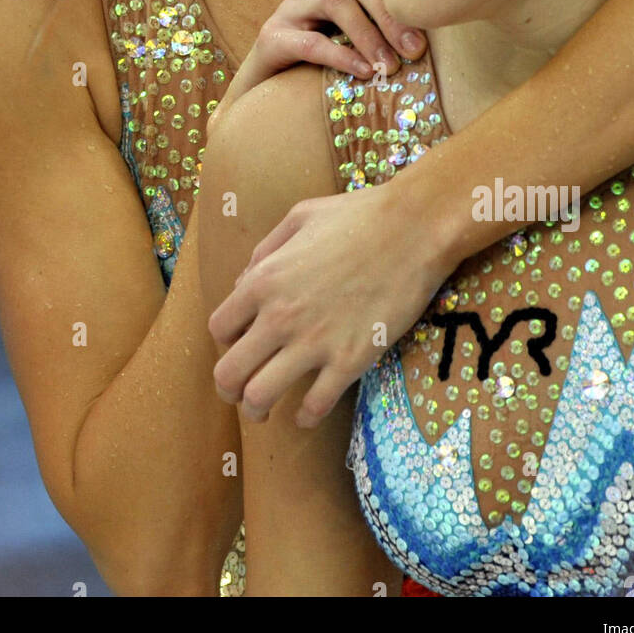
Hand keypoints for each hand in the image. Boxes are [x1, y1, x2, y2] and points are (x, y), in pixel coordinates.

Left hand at [209, 151, 467, 425]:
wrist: (414, 229)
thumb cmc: (358, 216)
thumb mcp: (299, 217)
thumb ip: (265, 251)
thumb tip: (244, 283)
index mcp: (264, 280)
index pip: (220, 329)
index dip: (226, 341)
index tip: (241, 344)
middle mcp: (279, 317)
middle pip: (229, 373)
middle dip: (228, 388)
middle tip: (238, 392)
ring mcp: (314, 343)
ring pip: (261, 397)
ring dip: (256, 409)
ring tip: (264, 410)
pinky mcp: (350, 361)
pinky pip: (315, 405)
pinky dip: (305, 416)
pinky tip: (306, 413)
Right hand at [210, 0, 424, 132]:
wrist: (259, 100)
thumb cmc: (316, 80)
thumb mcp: (354, 59)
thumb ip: (383, 51)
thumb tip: (429, 59)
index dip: (403, 6)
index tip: (424, 42)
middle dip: (389, 14)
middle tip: (412, 52)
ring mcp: (290, 13)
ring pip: (333, 0)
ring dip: (367, 33)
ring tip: (388, 66)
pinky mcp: (271, 38)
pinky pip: (308, 40)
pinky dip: (339, 55)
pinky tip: (361, 72)